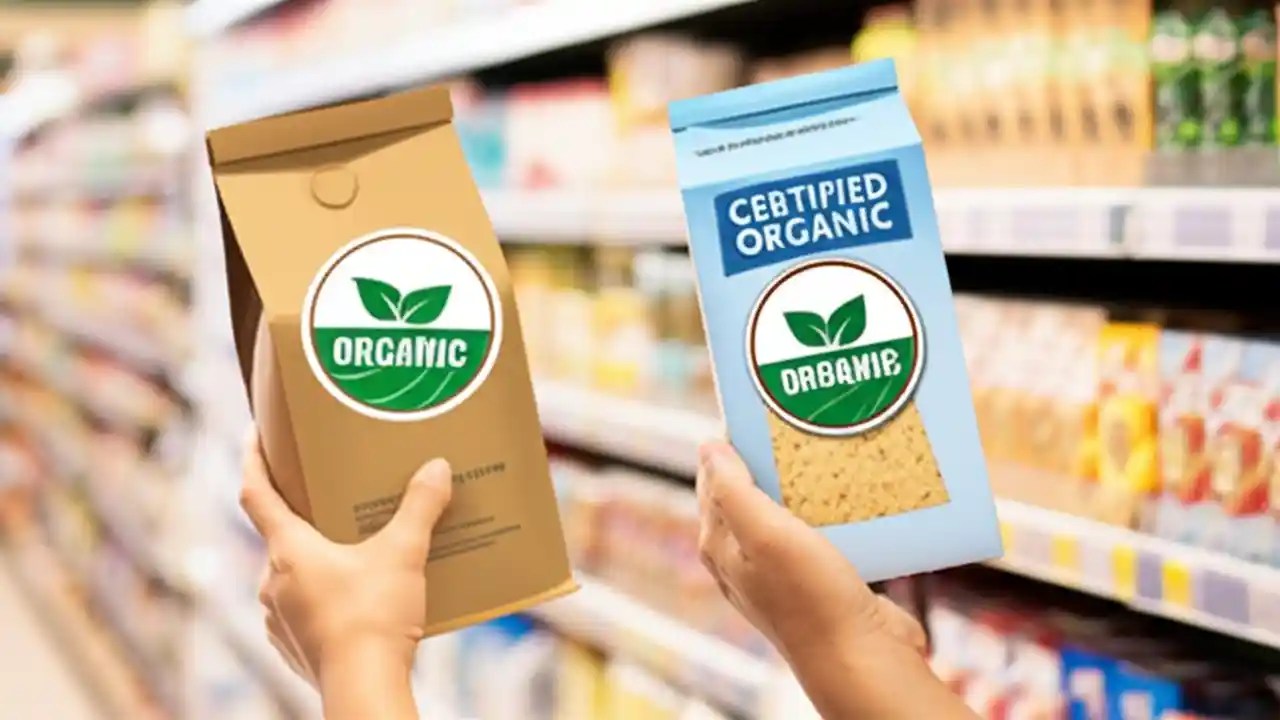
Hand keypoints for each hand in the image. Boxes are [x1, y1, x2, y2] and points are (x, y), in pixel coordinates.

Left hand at [239, 432, 452, 686]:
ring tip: (353, 550)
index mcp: (288, 549)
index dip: (252, 458)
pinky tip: (356, 596)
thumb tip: (436, 469)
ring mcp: (279, 618)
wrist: (364, 689)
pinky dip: (324, 595)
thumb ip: (420, 507)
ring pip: (291, 574)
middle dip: (302, 513)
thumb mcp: (404, 553)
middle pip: (279, 534)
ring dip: (316, 558)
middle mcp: (272, 582)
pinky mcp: (294, 647)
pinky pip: (303, 609)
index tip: (253, 433)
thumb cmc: (374, 619)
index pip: (255, 492)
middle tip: (329, 495)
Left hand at [696, 441, 925, 663]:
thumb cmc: (810, 597)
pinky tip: (851, 496)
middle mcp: (745, 560)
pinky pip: (820, 532)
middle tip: (800, 428)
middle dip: (769, 459)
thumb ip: (731, 489)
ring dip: (804, 484)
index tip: (761, 415)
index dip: (731, 444)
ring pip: (787, 512)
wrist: (862, 657)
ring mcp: (783, 572)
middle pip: (749, 493)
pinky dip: (831, 511)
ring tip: (829, 454)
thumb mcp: (764, 533)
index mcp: (721, 547)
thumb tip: (706, 446)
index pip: (713, 480)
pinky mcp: (821, 580)